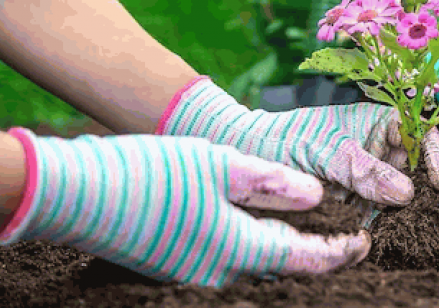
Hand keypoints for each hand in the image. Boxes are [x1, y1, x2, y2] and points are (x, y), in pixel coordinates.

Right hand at [0, 129, 370, 286]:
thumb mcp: (219, 165)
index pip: (303, 260)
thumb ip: (272, 183)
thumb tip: (316, 197)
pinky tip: (249, 214)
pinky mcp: (173, 263)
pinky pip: (224, 254)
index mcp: (234, 249)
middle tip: (344, 227)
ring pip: (251, 258)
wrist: (73, 194)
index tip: (365, 241)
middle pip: (279, 262)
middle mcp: (216, 272)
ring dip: (279, 242)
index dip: (339, 252)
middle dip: (313, 247)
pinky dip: (246, 238)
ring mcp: (191, 272)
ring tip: (302, 219)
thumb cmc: (148, 174)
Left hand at [157, 78, 438, 226]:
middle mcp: (382, 149)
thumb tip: (405, 192)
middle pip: (423, 168)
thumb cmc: (285, 139)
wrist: (249, 158)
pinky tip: (424, 241)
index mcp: (379, 122)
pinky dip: (405, 229)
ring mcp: (374, 177)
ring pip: (412, 195)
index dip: (436, 158)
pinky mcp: (362, 204)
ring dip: (434, 212)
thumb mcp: (324, 149)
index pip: (418, 137)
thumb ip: (362, 169)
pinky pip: (388, 216)